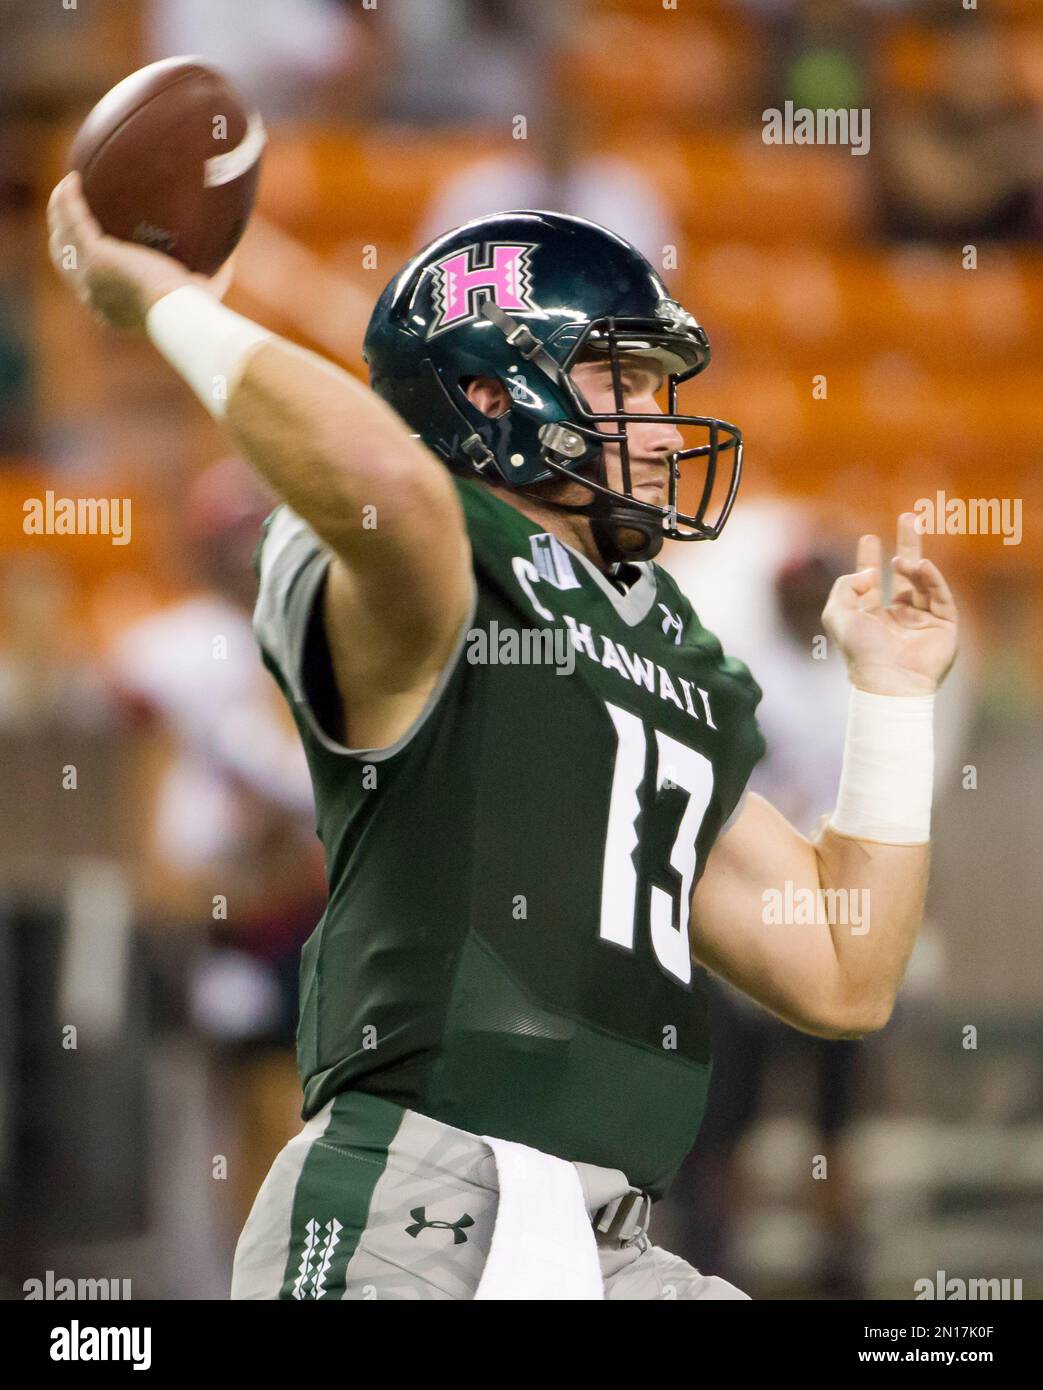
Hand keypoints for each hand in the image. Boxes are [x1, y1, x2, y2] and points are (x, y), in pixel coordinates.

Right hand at [46, 171, 235, 331]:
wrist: (177, 312)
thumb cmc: (193, 310)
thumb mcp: (203, 292)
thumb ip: (214, 275)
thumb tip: (231, 256)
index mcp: (111, 308)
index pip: (90, 287)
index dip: (84, 267)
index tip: (91, 247)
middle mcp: (93, 295)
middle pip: (66, 262)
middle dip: (63, 238)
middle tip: (70, 216)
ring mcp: (88, 275)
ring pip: (62, 239)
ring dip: (59, 213)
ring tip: (66, 191)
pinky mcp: (92, 255)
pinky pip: (73, 220)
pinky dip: (68, 200)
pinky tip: (72, 180)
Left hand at [822, 513, 957, 695]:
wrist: (889, 678)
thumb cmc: (860, 651)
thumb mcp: (837, 614)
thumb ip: (845, 586)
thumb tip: (868, 572)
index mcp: (871, 617)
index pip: (872, 583)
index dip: (869, 559)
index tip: (869, 538)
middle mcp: (897, 617)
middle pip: (904, 574)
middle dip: (906, 546)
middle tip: (907, 517)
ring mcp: (922, 621)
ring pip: (922, 582)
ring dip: (914, 565)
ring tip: (904, 559)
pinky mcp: (943, 625)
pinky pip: (940, 594)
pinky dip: (932, 577)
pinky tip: (921, 564)